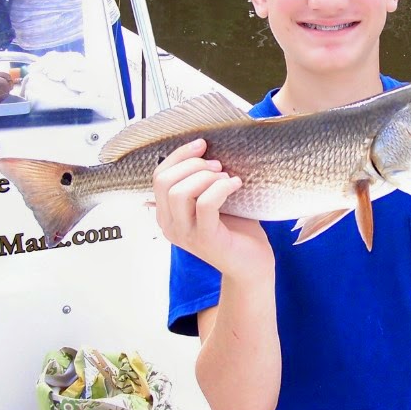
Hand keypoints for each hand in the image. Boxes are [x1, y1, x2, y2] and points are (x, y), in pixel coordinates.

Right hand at [153, 138, 272, 280]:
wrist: (252, 264)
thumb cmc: (235, 229)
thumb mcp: (212, 200)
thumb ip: (201, 181)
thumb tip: (203, 149)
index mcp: (166, 215)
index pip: (158, 177)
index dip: (178, 156)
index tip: (202, 145)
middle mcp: (170, 226)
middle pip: (165, 182)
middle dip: (192, 165)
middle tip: (218, 166)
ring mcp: (186, 234)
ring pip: (180, 192)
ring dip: (206, 177)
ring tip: (226, 177)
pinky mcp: (206, 239)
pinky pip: (206, 204)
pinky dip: (221, 187)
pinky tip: (235, 184)